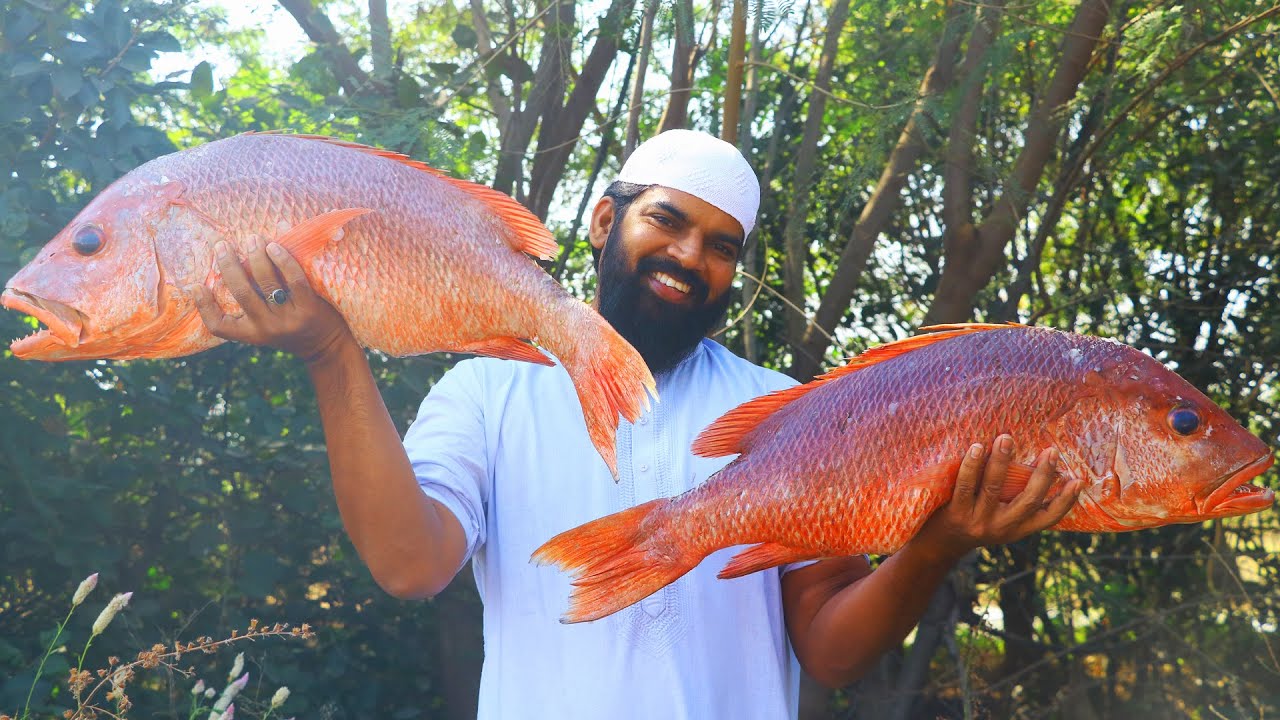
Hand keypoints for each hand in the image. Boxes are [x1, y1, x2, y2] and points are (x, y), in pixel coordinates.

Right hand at [185, 237, 353, 363]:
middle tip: (222, 245)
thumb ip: (250, 306)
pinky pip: (293, 281)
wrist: (327, 346)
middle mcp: (266, 328)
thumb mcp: (266, 326)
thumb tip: (226, 271)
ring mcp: (288, 320)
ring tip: (252, 239)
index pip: (219, 326)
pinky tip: (274, 247)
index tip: (194, 285)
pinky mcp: (308, 310)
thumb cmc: (292, 327)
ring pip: (266, 284)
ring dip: (256, 257)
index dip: (203, 307)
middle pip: (241, 293)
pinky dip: (282, 261)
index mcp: (251, 334)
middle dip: (229, 266)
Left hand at [912, 434, 1082, 560]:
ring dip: (1001, 462)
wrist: (938, 545)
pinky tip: (977, 448)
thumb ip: (1016, 501)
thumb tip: (1040, 466)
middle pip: (1027, 501)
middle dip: (1041, 476)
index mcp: (1017, 528)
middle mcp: (1001, 527)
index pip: (1048, 517)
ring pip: (994, 490)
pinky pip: (965, 487)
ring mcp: (979, 521)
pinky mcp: (956, 514)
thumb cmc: (974, 521)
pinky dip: (972, 466)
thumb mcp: (1001, 519)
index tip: (1078, 480)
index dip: (1066, 501)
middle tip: (1051, 451)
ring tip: (1006, 439)